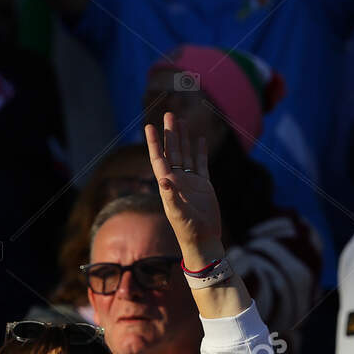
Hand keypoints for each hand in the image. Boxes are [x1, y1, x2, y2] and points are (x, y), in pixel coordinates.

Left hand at [145, 113, 223, 267]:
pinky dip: (200, 151)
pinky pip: (201, 164)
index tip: (149, 127)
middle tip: (169, 114)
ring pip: (186, 154)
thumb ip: (171, 197)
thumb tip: (164, 180)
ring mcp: (191, 182)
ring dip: (183, 138)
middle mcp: (178, 180)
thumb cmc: (188, 230)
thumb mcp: (178, 214)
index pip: (159, 159)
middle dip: (170, 133)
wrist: (204, 240)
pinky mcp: (204, 185)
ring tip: (181, 121)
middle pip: (173, 151)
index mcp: (168, 185)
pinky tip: (199, 139)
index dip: (154, 143)